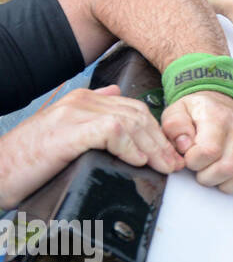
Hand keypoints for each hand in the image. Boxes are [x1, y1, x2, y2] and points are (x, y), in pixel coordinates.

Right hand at [51, 86, 183, 174]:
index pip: (134, 109)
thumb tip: (116, 95)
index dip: (155, 132)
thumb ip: (91, 117)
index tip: (169, 155)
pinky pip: (112, 131)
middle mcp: (81, 101)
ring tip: (163, 166)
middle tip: (174, 163)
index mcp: (83, 101)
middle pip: (137, 114)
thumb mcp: (64, 135)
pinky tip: (138, 161)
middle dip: (160, 141)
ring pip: (130, 121)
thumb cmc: (28, 162)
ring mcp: (74, 114)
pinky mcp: (69, 131)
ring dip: (152, 146)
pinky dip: (130, 146)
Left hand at [161, 90, 232, 193]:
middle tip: (200, 169)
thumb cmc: (195, 114)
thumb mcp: (176, 112)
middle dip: (207, 176)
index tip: (188, 157)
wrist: (220, 104)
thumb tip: (186, 146)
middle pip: (229, 167)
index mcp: (219, 117)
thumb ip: (175, 126)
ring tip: (215, 173)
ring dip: (227, 183)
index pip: (209, 151)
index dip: (193, 161)